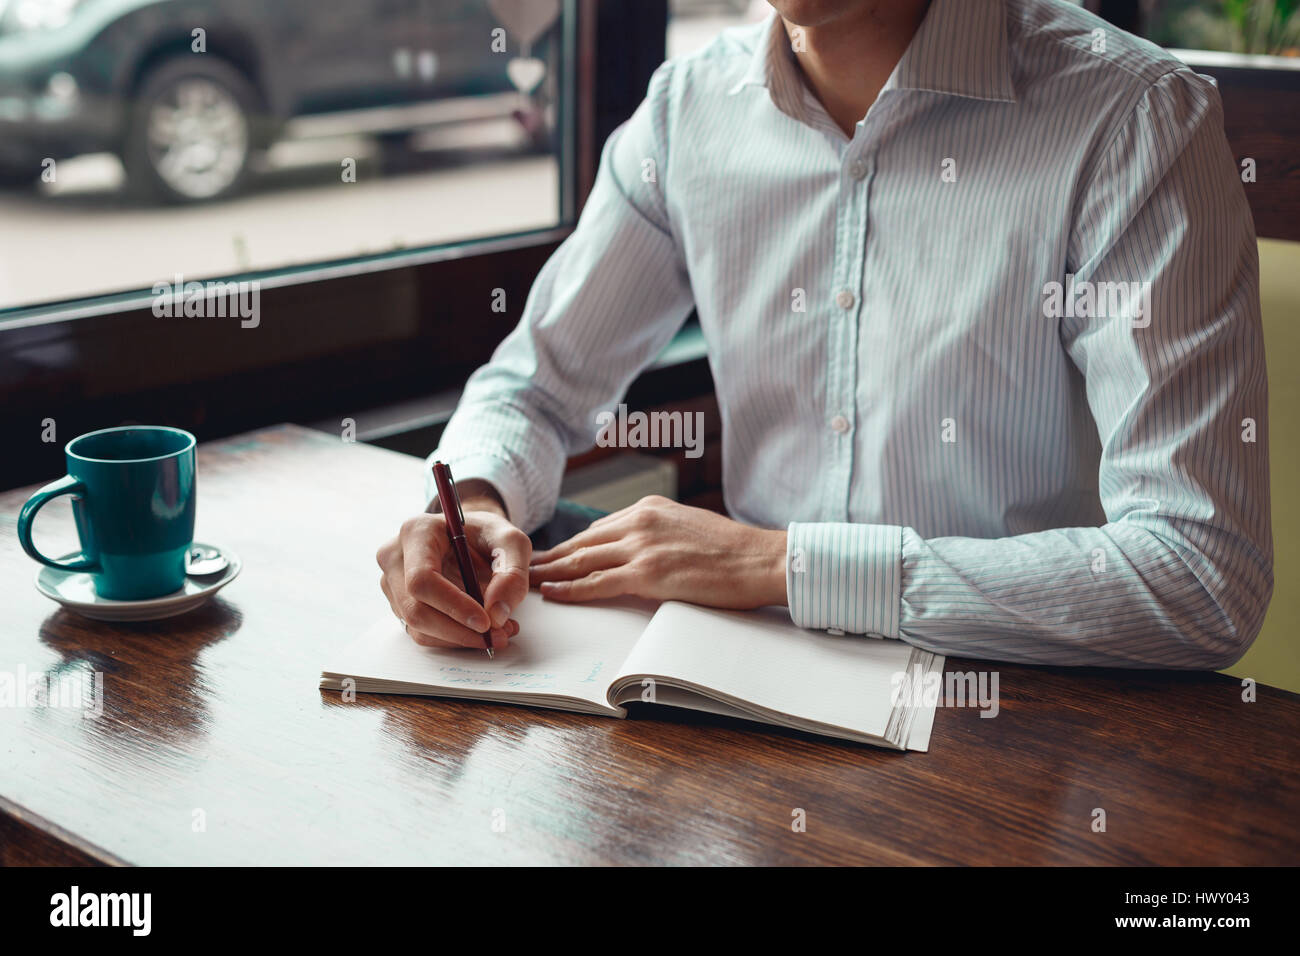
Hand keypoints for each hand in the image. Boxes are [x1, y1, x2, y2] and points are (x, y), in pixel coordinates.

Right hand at [377, 488, 530, 649]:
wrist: (471, 538)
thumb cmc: (486, 535)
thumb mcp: (511, 542)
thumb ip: (513, 573)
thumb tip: (498, 613)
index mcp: (417, 532)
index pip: (422, 579)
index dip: (453, 606)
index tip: (485, 622)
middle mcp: (396, 557)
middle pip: (416, 609)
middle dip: (460, 630)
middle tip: (499, 635)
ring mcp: (393, 583)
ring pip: (419, 627)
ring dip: (460, 638)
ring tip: (498, 633)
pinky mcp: (400, 604)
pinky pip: (423, 633)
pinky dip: (454, 639)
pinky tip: (481, 631)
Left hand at [529, 495, 787, 608]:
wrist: (760, 559)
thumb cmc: (733, 550)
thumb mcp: (688, 526)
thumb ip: (657, 532)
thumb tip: (635, 548)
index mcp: (649, 508)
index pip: (598, 529)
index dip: (571, 545)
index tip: (551, 554)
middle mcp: (640, 521)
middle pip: (582, 542)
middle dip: (551, 557)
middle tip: (525, 566)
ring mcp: (642, 547)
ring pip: (582, 561)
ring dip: (551, 573)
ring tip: (528, 581)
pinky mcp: (648, 574)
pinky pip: (597, 583)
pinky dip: (571, 589)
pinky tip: (553, 594)